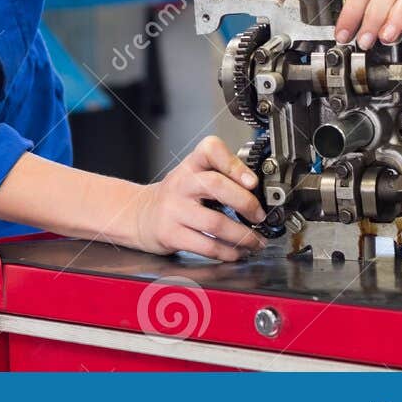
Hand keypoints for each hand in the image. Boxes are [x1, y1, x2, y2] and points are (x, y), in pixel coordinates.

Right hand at [128, 137, 266, 260]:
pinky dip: (228, 252)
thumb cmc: (177, 196)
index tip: (252, 180)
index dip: (233, 163)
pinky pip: (207, 246)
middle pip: (216, 185)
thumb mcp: (193, 176)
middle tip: (259, 215)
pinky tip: (236, 252)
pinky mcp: (171, 234)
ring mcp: (174, 210)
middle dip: (246, 203)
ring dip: (243, 235)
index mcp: (191, 165)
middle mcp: (181, 184)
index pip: (210, 149)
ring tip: (255, 240)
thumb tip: (260, 193)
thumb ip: (223, 177)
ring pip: (216, 222)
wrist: (141, 215)